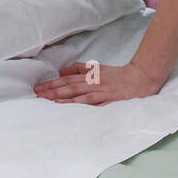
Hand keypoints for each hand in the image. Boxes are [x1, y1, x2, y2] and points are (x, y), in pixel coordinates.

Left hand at [33, 60, 164, 104]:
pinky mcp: (108, 100)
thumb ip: (80, 70)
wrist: (140, 78)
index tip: (38, 88)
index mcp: (90, 75)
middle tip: (37, 94)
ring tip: (47, 100)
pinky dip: (79, 104)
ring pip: (78, 94)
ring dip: (62, 97)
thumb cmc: (118, 75)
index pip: (67, 80)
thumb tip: (62, 71)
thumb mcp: (97, 69)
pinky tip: (70, 108)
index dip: (52, 83)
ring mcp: (101, 92)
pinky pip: (91, 103)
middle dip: (52, 90)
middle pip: (69, 87)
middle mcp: (93, 83)